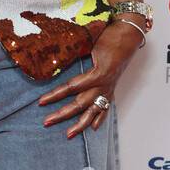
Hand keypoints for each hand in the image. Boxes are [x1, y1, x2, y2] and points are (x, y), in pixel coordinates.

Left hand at [37, 19, 143, 137]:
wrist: (128, 34)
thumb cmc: (109, 36)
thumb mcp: (89, 42)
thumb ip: (75, 52)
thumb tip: (55, 57)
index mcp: (97, 73)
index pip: (71, 87)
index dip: (55, 95)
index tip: (41, 102)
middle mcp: (104, 85)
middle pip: (80, 104)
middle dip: (62, 114)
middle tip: (47, 122)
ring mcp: (109, 88)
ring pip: (94, 111)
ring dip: (81, 124)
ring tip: (68, 135)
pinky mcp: (112, 89)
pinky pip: (106, 107)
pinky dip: (100, 118)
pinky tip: (94, 128)